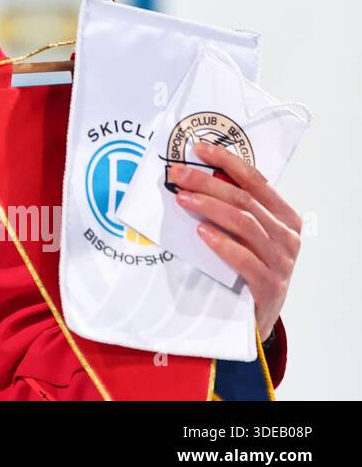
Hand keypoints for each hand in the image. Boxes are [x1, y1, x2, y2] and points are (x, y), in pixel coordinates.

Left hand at [168, 140, 301, 340]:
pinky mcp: (270, 286)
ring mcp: (282, 261)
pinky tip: (201, 233)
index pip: (256, 181)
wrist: (255, 318)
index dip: (227, 162)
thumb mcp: (245, 235)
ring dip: (210, 208)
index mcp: (285, 216)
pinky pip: (245, 260)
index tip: (198, 148)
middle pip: (244, 200)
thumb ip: (232, 209)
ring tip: (182, 199)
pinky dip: (222, 243)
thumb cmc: (248, 267)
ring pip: (244, 224)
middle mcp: (288, 236)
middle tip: (178, 174)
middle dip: (208, 183)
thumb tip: (192, 177)